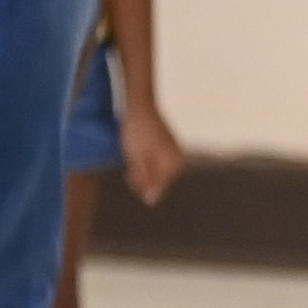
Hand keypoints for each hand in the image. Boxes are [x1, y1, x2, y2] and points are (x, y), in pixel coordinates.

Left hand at [118, 91, 185, 207]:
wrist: (139, 107)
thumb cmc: (137, 133)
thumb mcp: (138, 160)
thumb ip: (147, 180)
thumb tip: (152, 200)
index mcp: (173, 164)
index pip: (157, 188)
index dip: (140, 185)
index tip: (129, 173)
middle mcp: (178, 160)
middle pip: (158, 181)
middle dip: (142, 177)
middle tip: (129, 166)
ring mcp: (174, 152)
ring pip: (156, 171)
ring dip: (142, 169)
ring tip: (132, 157)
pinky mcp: (167, 147)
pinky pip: (157, 161)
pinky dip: (146, 160)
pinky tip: (137, 152)